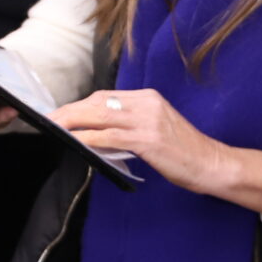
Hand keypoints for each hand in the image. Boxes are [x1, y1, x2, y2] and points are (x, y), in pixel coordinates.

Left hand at [53, 89, 261, 210]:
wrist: (213, 164)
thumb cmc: (184, 153)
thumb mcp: (156, 130)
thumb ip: (129, 127)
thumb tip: (97, 134)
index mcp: (148, 98)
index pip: (104, 97)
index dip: (78, 105)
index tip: (61, 113)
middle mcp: (147, 103)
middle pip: (97, 102)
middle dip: (69, 111)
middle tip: (48, 120)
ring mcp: (148, 119)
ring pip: (99, 116)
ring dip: (72, 122)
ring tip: (53, 128)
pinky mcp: (148, 139)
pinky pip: (109, 136)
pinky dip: (88, 138)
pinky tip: (74, 142)